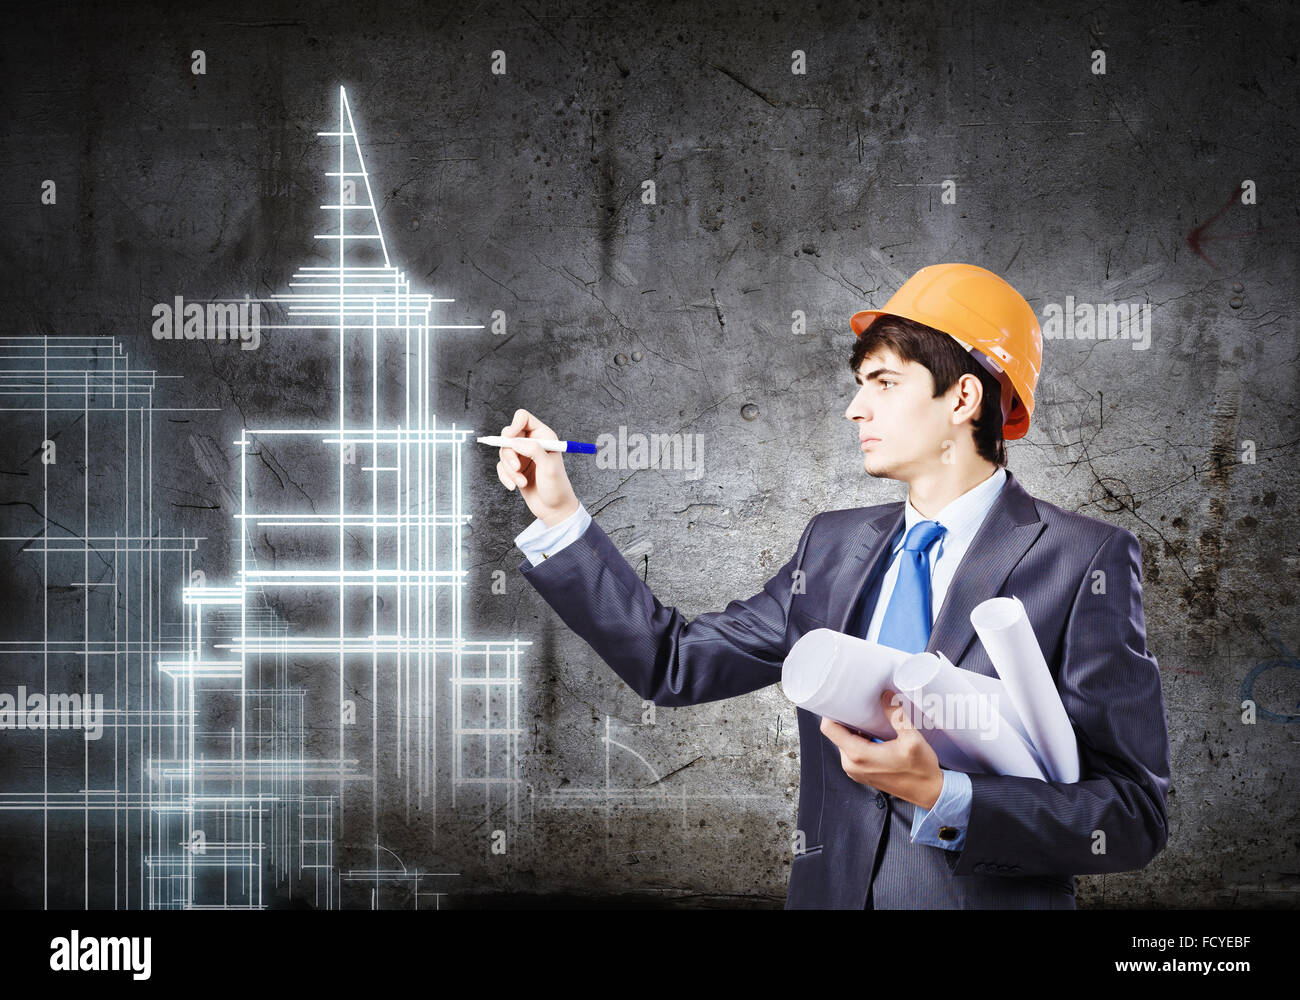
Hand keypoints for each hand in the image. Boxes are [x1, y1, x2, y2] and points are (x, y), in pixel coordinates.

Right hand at [495, 408, 580, 526]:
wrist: (554, 509)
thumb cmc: (557, 487)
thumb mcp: (548, 467)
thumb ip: (533, 450)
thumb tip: (514, 441)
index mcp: (544, 436)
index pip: (523, 418)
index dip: (513, 424)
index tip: (509, 438)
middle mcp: (532, 443)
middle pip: (508, 435)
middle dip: (509, 454)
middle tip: (517, 468)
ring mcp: (522, 456)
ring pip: (503, 453)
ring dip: (509, 470)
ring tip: (521, 482)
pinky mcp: (515, 469)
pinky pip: (501, 467)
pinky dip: (505, 477)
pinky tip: (515, 487)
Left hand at [819, 690, 943, 809]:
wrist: (929, 793)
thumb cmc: (921, 771)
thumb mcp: (912, 739)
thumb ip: (896, 716)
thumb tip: (886, 696)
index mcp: (859, 756)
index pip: (829, 729)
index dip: (831, 712)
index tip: (841, 700)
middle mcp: (851, 765)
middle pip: (836, 733)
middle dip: (846, 718)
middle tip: (861, 705)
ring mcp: (854, 771)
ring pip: (844, 741)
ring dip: (854, 729)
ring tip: (871, 719)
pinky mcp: (861, 773)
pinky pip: (851, 751)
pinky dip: (859, 739)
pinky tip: (874, 733)